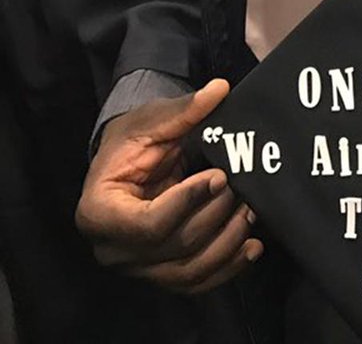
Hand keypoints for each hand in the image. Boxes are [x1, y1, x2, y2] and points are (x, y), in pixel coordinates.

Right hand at [76, 79, 262, 293]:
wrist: (127, 165)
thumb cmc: (132, 142)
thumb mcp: (152, 121)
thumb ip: (184, 110)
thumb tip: (219, 90)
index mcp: (98, 212)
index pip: (148, 224)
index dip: (188, 201)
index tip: (219, 176)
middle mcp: (114, 250)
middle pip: (174, 247)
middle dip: (215, 216)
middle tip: (242, 187)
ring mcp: (138, 268)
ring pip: (189, 272)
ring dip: (227, 244)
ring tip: (250, 212)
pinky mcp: (161, 273)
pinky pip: (196, 282)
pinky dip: (227, 268)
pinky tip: (252, 246)